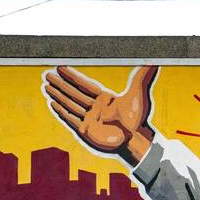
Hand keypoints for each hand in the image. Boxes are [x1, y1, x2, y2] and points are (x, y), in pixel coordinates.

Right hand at [42, 65, 158, 165]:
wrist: (134, 139)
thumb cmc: (137, 118)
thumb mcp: (138, 93)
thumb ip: (144, 75)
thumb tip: (154, 59)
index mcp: (104, 99)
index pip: (84, 84)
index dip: (73, 76)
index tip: (61, 66)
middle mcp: (94, 108)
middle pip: (73, 93)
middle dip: (60, 84)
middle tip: (46, 74)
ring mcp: (89, 119)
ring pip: (69, 104)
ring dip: (58, 95)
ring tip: (46, 86)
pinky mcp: (85, 131)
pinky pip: (70, 119)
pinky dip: (61, 111)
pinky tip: (52, 103)